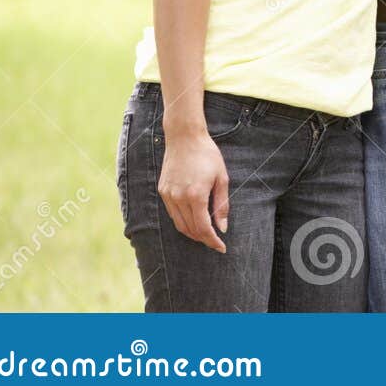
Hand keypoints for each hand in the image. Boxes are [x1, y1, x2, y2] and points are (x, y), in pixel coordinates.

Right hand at [157, 130, 229, 251]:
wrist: (184, 138)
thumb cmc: (208, 155)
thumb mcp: (221, 178)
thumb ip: (222, 204)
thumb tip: (222, 228)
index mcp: (196, 195)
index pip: (203, 228)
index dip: (212, 240)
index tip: (221, 247)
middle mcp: (179, 198)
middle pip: (190, 229)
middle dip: (203, 239)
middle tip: (215, 242)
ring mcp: (168, 195)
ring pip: (179, 224)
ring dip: (192, 233)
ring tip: (205, 235)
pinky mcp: (163, 191)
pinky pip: (172, 213)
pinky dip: (182, 221)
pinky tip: (193, 220)